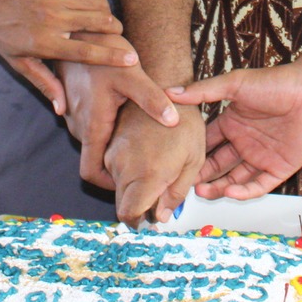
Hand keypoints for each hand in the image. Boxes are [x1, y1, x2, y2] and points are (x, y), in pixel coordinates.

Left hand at [0, 0, 134, 107]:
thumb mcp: (16, 59)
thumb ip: (43, 82)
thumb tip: (62, 109)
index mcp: (44, 43)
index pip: (87, 52)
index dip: (113, 57)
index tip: (132, 60)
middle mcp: (52, 18)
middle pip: (98, 24)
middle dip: (113, 29)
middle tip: (116, 32)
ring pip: (95, 3)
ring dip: (104, 11)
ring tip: (103, 17)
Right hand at [59, 46, 180, 187]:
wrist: (79, 31)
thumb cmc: (103, 52)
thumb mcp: (132, 75)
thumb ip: (153, 100)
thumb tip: (174, 121)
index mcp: (91, 126)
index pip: (90, 173)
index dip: (108, 185)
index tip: (129, 184)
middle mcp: (78, 125)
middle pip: (93, 159)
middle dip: (114, 165)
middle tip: (142, 163)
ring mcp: (74, 114)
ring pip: (92, 142)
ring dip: (110, 145)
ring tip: (137, 141)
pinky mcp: (75, 103)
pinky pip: (89, 126)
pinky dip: (104, 129)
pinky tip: (124, 119)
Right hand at [107, 105, 205, 224]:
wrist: (161, 79)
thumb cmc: (184, 117)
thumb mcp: (194, 158)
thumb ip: (177, 192)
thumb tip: (162, 216)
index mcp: (144, 174)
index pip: (128, 213)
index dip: (139, 221)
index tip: (152, 219)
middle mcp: (121, 166)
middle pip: (121, 202)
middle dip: (138, 204)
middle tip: (160, 193)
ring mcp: (111, 153)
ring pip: (117, 185)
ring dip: (133, 186)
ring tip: (158, 167)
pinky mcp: (108, 142)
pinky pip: (113, 167)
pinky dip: (127, 170)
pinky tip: (148, 154)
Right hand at [167, 65, 301, 199]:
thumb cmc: (276, 83)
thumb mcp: (235, 85)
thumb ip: (203, 92)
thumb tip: (170, 93)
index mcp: (233, 123)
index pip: (207, 143)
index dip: (192, 153)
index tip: (173, 162)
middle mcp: (245, 142)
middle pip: (218, 164)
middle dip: (201, 175)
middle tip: (184, 184)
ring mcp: (262, 156)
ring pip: (235, 178)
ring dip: (219, 187)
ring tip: (201, 192)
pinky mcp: (279, 168)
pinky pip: (258, 185)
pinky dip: (244, 191)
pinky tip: (229, 191)